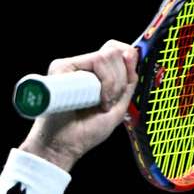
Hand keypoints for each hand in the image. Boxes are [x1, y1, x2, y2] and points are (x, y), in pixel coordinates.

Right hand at [18, 40, 139, 170]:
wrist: (65, 145)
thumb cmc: (87, 130)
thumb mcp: (118, 106)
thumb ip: (128, 84)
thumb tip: (131, 54)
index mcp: (94, 73)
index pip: (115, 49)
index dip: (127, 58)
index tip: (130, 76)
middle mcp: (82, 66)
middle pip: (115, 52)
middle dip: (121, 81)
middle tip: (109, 102)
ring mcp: (71, 65)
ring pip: (107, 56)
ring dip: (114, 85)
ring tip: (101, 105)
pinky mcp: (62, 66)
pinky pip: (97, 62)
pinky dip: (107, 83)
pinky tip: (99, 101)